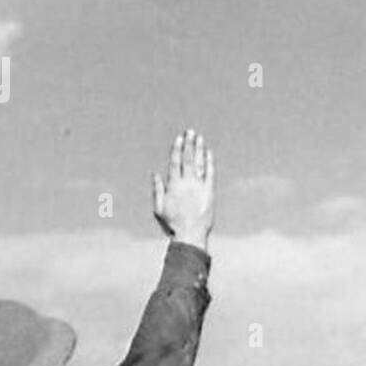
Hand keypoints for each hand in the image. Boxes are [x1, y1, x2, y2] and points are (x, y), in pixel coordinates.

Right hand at [152, 130, 215, 248]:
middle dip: (189, 144)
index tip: (179, 138)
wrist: (191, 234)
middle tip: (190, 131)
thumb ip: (157, 190)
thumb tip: (155, 174)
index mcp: (173, 185)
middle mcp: (187, 183)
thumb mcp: (159, 208)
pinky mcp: (210, 193)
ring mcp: (199, 187)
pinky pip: (210, 174)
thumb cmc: (173, 223)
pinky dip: (209, 163)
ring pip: (199, 163)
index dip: (178, 148)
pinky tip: (208, 154)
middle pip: (188, 158)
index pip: (175, 161)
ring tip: (199, 138)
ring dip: (199, 149)